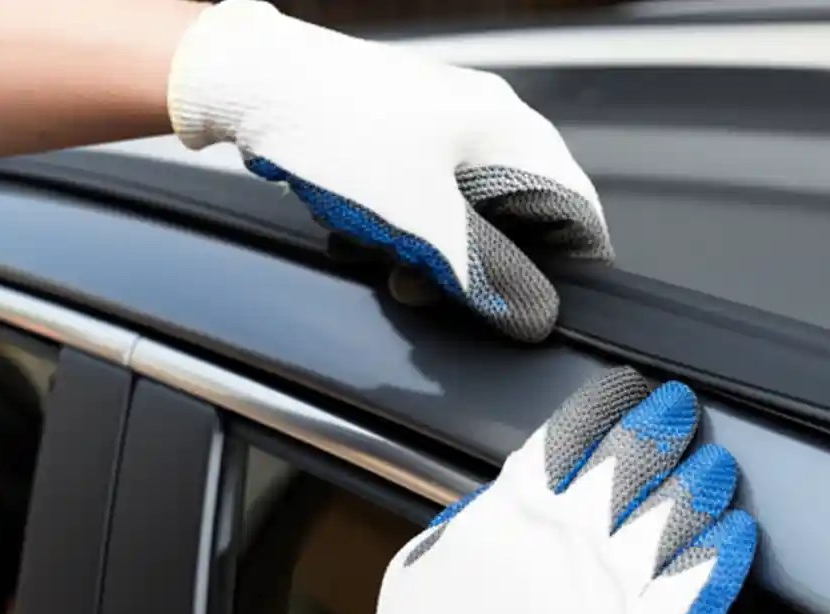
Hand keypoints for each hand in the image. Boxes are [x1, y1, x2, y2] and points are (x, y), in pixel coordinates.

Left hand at [167, 0, 609, 341]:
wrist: (250, 78)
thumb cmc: (337, 135)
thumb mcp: (422, 223)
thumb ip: (487, 275)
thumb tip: (536, 318)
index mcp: (517, 137)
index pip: (579, 217)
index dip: (564, 275)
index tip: (526, 314)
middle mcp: (495, 123)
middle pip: (526, 219)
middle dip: (483, 267)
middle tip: (431, 291)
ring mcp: (453, 122)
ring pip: (476, 211)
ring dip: (439, 251)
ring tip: (388, 264)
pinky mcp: (412, 129)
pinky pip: (434, 192)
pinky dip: (410, 225)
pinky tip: (367, 234)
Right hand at [361, 368, 757, 613]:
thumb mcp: (424, 568)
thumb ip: (475, 519)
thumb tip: (509, 491)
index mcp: (512, 515)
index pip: (570, 434)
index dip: (605, 403)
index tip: (626, 388)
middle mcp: (569, 542)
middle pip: (633, 461)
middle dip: (664, 426)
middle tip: (680, 410)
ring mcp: (612, 592)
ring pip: (676, 514)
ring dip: (701, 483)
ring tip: (716, 469)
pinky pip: (699, 585)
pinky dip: (723, 553)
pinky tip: (735, 533)